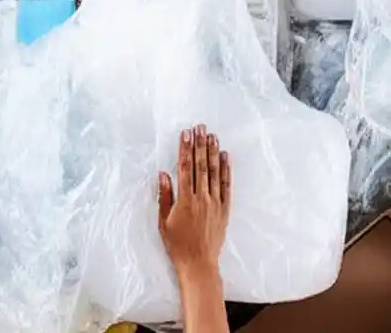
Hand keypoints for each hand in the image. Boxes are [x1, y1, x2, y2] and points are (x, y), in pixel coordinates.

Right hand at [158, 124, 230, 280]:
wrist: (198, 263)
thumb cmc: (177, 244)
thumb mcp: (163, 221)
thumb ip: (164, 196)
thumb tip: (163, 174)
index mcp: (185, 200)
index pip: (185, 168)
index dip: (185, 149)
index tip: (185, 134)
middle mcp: (202, 198)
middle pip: (201, 166)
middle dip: (200, 144)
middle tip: (200, 127)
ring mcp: (215, 203)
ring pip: (215, 172)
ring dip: (213, 152)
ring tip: (212, 136)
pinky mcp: (225, 210)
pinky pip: (226, 186)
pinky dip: (226, 170)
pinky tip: (225, 156)